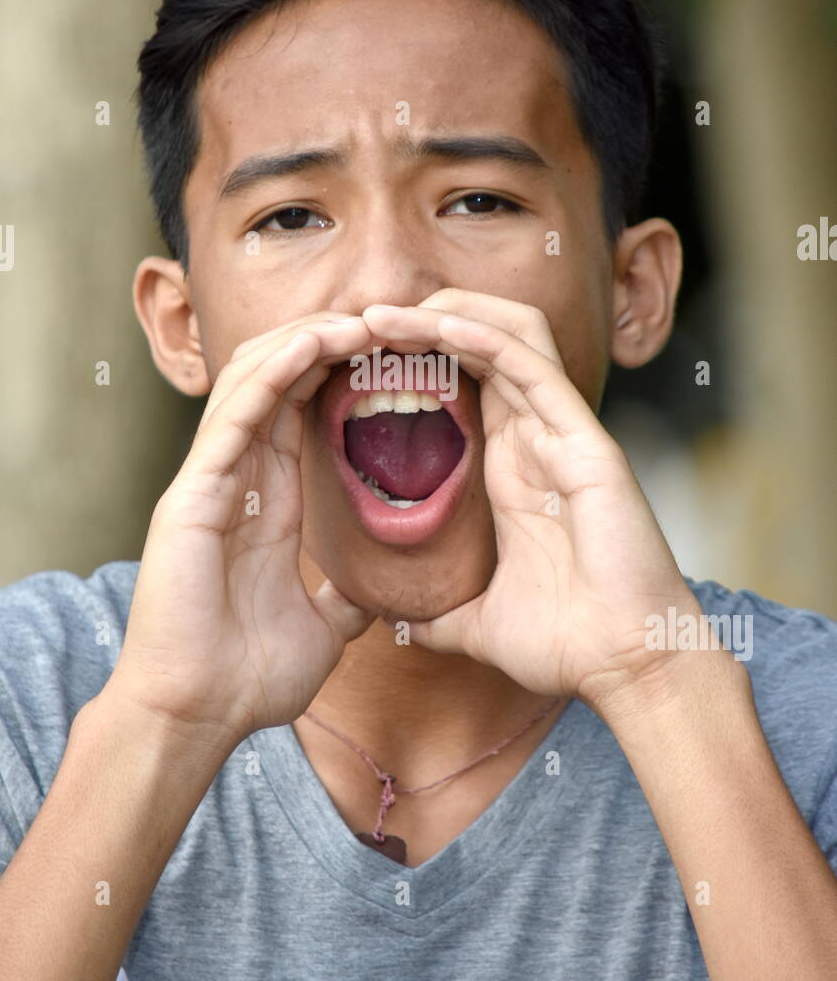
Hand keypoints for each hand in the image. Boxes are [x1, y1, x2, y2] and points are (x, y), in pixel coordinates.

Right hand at [112, 313, 377, 740]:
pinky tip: (314, 344)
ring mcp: (210, 480)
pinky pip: (234, 414)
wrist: (197, 717)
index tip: (393, 348)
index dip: (340, 369)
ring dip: (305, 340)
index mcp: (267, 500)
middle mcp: (236, 477)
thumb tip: (381, 593)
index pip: (301, 408)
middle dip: (328, 339)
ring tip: (359, 318)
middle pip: (278, 378)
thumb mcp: (320, 627)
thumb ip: (344, 597)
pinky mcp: (192, 494)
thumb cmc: (246, 676)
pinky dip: (273, 371)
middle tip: (385, 318)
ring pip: (253, 379)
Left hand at [362, 290, 705, 712]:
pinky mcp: (585, 441)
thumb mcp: (479, 623)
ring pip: (509, 333)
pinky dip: (482, 336)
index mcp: (512, 466)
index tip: (353, 354)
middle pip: (486, 338)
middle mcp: (537, 437)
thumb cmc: (567, 644)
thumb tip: (398, 623)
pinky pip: (531, 366)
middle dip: (423, 316)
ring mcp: (564, 433)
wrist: (627, 669)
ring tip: (382, 313)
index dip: (414, 354)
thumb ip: (437, 617)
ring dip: (445, 312)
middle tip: (360, 320)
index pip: (465, 379)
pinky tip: (435, 324)